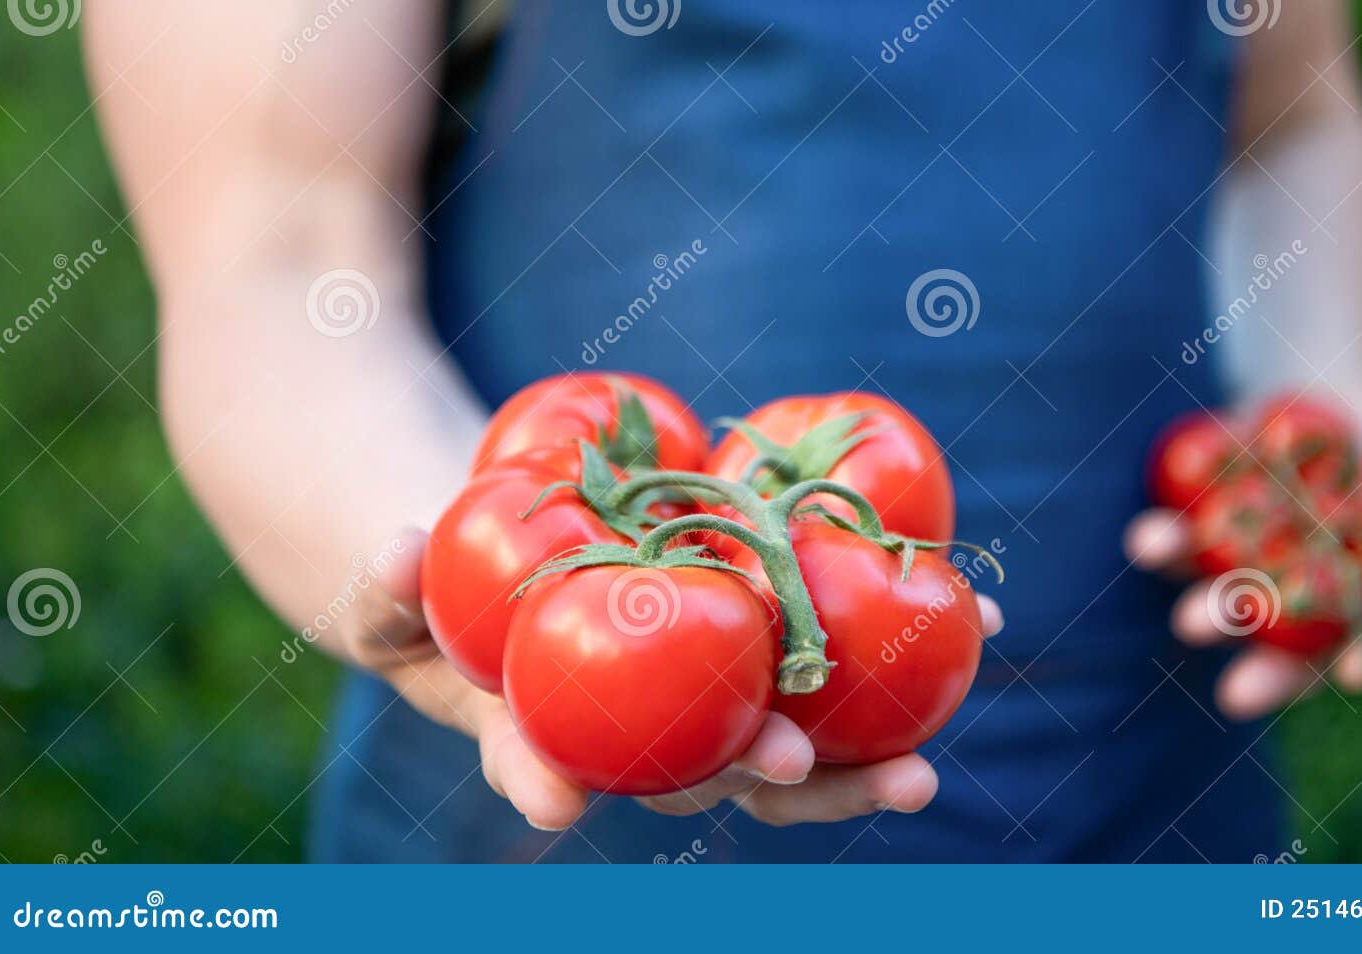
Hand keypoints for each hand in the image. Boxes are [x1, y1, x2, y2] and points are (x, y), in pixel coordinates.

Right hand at [336, 527, 1004, 827]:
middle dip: (756, 783)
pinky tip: (974, 620)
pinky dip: (904, 659)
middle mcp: (637, 741)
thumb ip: (386, 586)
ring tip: (924, 770)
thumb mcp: (395, 590)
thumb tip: (391, 548)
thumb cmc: (445, 593)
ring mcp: (707, 709)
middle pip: (701, 780)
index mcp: (538, 735)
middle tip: (797, 771)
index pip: (537, 765)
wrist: (514, 573)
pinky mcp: (760, 657)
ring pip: (787, 751)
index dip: (540, 779)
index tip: (552, 799)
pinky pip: (832, 668)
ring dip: (859, 765)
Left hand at [1124, 376, 1361, 719]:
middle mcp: (1305, 601)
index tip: (1354, 673)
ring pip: (1226, 603)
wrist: (1318, 384)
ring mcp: (1247, 567)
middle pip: (1291, 650)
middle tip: (1237, 696)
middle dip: (1266, 674)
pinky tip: (1146, 542)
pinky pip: (1177, 540)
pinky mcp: (1201, 528)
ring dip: (1209, 614)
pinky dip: (1162, 544)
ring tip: (1190, 623)